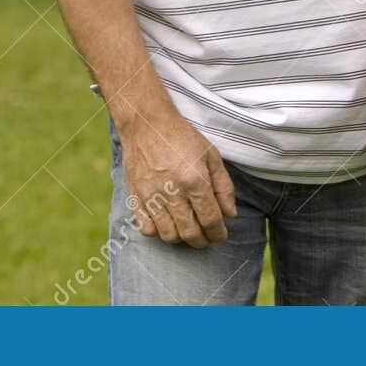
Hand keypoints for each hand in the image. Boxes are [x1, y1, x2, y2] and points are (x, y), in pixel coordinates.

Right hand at [117, 114, 236, 247]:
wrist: (146, 124)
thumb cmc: (182, 137)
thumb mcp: (211, 155)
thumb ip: (223, 187)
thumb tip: (230, 215)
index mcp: (194, 180)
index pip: (210, 220)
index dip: (219, 233)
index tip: (221, 235)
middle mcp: (172, 192)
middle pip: (190, 232)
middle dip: (203, 241)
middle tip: (207, 238)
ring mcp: (152, 196)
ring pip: (168, 235)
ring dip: (182, 239)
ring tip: (188, 231)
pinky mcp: (136, 197)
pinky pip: (146, 228)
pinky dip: (158, 233)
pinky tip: (167, 224)